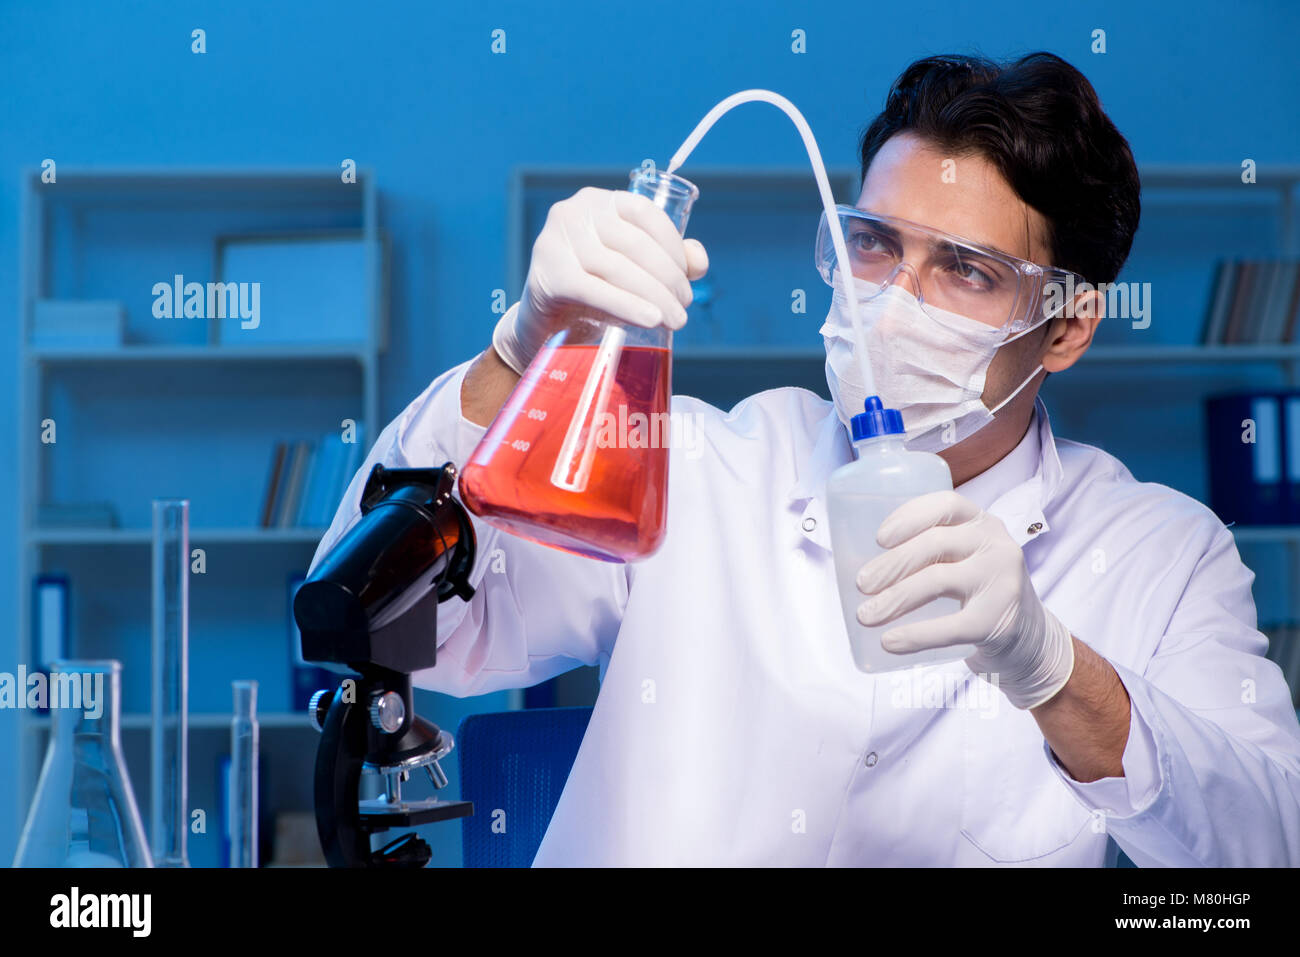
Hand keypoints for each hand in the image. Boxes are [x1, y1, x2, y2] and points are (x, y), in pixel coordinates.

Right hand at [492, 187, 708, 373]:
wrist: (544, 321)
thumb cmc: (594, 288)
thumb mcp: (632, 268)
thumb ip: (669, 259)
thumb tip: (699, 261)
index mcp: (599, 202)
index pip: (645, 213)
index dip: (673, 245)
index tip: (688, 277)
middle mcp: (574, 213)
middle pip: (634, 245)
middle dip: (667, 279)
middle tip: (683, 308)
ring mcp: (555, 242)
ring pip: (618, 269)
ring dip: (654, 296)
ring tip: (674, 319)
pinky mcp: (547, 276)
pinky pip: (594, 290)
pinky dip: (626, 306)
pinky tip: (649, 319)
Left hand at [854, 490, 1074, 709]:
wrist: (1030, 638)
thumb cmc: (979, 590)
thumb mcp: (965, 556)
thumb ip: (931, 549)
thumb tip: (860, 563)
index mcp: (982, 523)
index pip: (946, 504)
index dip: (909, 516)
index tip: (879, 538)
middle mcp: (996, 545)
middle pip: (935, 544)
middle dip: (891, 564)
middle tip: (861, 584)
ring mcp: (1001, 582)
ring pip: (938, 580)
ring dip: (894, 598)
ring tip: (866, 615)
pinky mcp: (997, 621)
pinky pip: (950, 626)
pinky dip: (915, 635)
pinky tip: (889, 642)